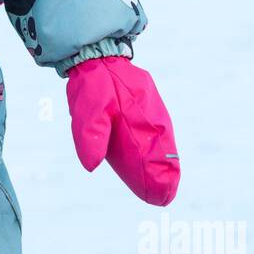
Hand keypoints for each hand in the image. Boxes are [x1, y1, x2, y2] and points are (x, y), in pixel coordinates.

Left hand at [65, 56, 179, 205]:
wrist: (96, 55)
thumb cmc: (93, 84)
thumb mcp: (89, 109)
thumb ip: (91, 135)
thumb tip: (91, 165)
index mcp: (143, 118)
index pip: (157, 153)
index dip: (159, 176)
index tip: (161, 194)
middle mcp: (152, 116)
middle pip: (162, 151)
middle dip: (163, 174)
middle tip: (163, 198)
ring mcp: (149, 111)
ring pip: (159, 143)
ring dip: (161, 163)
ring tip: (164, 187)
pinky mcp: (143, 108)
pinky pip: (153, 133)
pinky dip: (155, 150)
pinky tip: (154, 163)